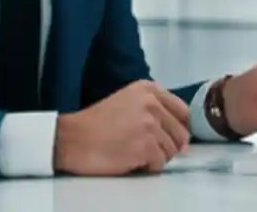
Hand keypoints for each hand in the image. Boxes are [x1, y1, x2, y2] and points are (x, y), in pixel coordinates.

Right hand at [54, 80, 190, 174]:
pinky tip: (132, 160)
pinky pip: (160, 164)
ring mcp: (150, 124)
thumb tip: (183, 138)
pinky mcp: (146, 145)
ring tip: (135, 152)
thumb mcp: (128, 102)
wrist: (73, 138)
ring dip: (157, 157)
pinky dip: (148, 167)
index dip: (178, 128)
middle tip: (148, 149)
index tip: (167, 136)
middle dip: (168, 146)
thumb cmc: (96, 124)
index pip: (183, 111)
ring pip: (172, 150)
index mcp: (149, 89)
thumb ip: (156, 111)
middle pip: (181, 133)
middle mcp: (152, 103)